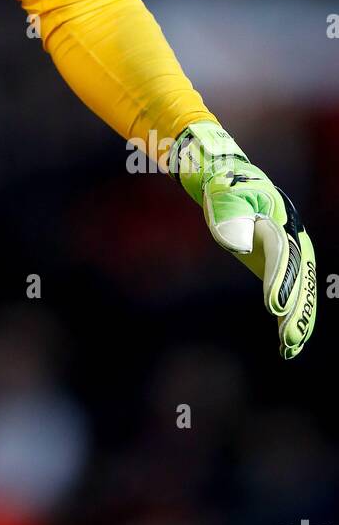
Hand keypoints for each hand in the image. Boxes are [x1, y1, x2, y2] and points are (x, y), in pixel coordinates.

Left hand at [168, 121, 316, 360]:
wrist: (230, 177)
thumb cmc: (222, 185)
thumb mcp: (223, 192)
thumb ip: (229, 212)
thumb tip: (236, 240)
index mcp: (277, 217)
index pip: (282, 253)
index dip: (280, 281)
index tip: (273, 307)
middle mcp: (292, 234)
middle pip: (299, 275)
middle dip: (296, 307)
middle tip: (288, 336)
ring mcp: (291, 249)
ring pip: (302, 287)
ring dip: (299, 318)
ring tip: (291, 346)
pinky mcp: (283, 262)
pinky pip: (294, 291)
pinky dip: (294, 315)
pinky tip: (288, 343)